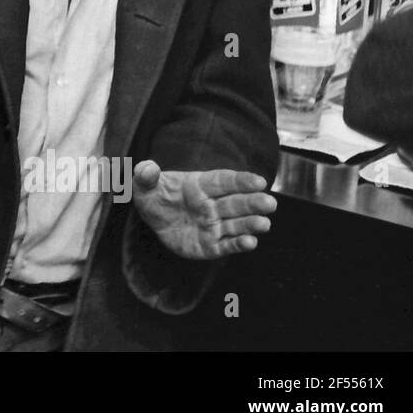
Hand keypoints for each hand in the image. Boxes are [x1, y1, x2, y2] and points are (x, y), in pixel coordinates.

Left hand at [130, 160, 275, 259]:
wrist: (151, 219)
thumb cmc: (154, 196)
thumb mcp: (144, 184)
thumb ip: (145, 175)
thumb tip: (147, 167)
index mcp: (200, 184)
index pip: (224, 181)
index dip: (241, 181)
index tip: (259, 181)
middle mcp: (212, 205)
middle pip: (236, 203)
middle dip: (253, 203)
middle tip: (269, 203)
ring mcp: (213, 226)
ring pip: (236, 225)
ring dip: (250, 225)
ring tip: (264, 224)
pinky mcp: (210, 245)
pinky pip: (226, 245)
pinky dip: (238, 245)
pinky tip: (250, 242)